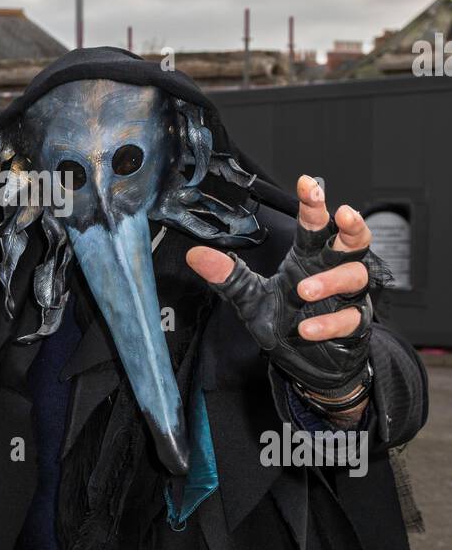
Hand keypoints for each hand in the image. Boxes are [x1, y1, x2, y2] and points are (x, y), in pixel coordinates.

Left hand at [185, 175, 378, 399]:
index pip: (315, 224)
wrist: (309, 366)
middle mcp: (333, 271)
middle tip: (343, 213)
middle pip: (353, 240)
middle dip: (351, 225)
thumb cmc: (287, 323)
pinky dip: (328, 323)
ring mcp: (349, 298)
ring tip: (304, 291)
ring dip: (331, 281)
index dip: (314, 203)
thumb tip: (194, 254)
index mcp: (310, 257)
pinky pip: (350, 320)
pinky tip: (307, 328)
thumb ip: (228, 275)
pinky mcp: (355, 326)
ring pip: (355, 276)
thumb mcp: (251, 299)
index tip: (307, 183)